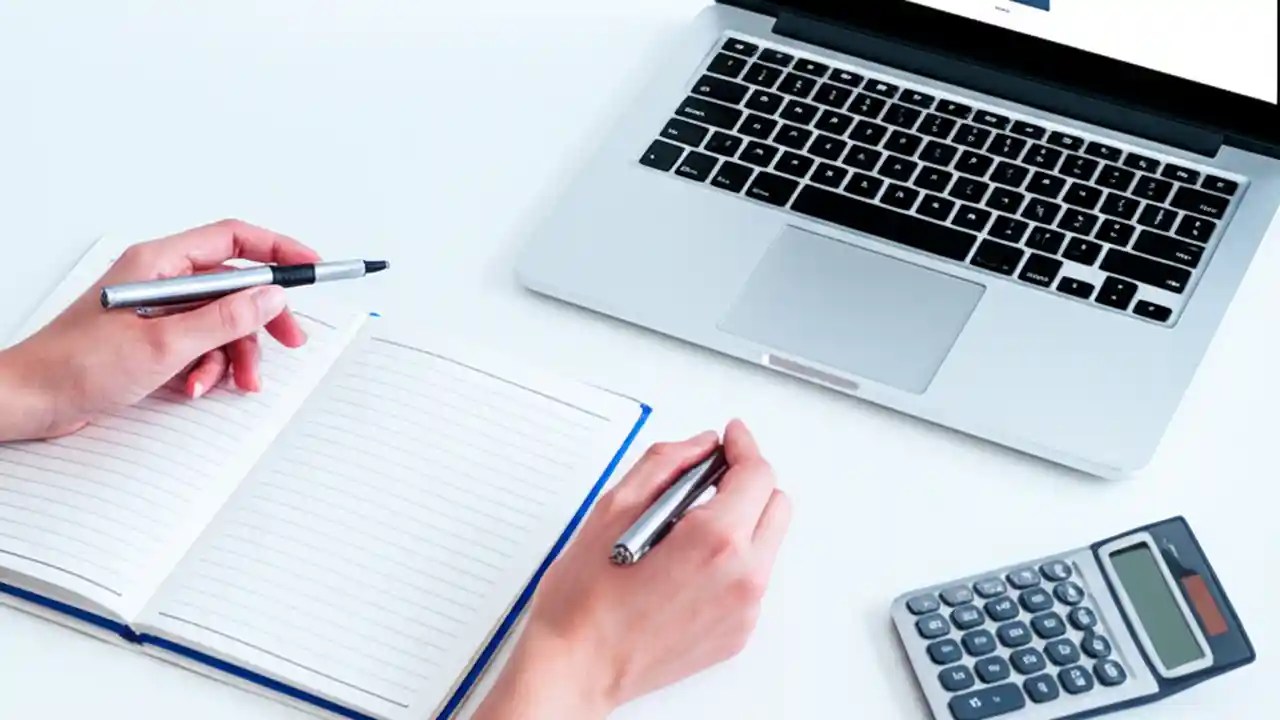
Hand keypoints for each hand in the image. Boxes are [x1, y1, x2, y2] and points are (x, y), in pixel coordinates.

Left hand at [0, 219, 319, 441]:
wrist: (32, 399)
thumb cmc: (76, 365)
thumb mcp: (164, 344)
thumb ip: (224, 318)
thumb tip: (270, 297)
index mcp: (160, 263)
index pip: (233, 239)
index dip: (277, 250)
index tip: (309, 267)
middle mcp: (160, 279)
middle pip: (235, 285)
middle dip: (263, 318)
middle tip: (289, 340)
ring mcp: (158, 309)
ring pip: (222, 321)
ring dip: (235, 353)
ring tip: (234, 381)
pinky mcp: (154, 337)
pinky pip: (201, 343)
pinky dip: (208, 366)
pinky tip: (195, 385)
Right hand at [474, 420, 790, 719]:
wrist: (578, 667)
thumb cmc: (585, 601)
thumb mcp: (615, 508)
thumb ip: (666, 464)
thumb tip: (700, 446)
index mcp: (716, 541)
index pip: (757, 474)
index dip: (742, 447)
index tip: (731, 438)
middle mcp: (742, 577)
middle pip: (775, 505)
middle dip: (746, 483)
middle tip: (706, 479)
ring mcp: (744, 610)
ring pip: (766, 543)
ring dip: (739, 523)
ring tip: (684, 530)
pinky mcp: (737, 633)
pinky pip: (751, 580)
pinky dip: (730, 561)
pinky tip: (684, 566)